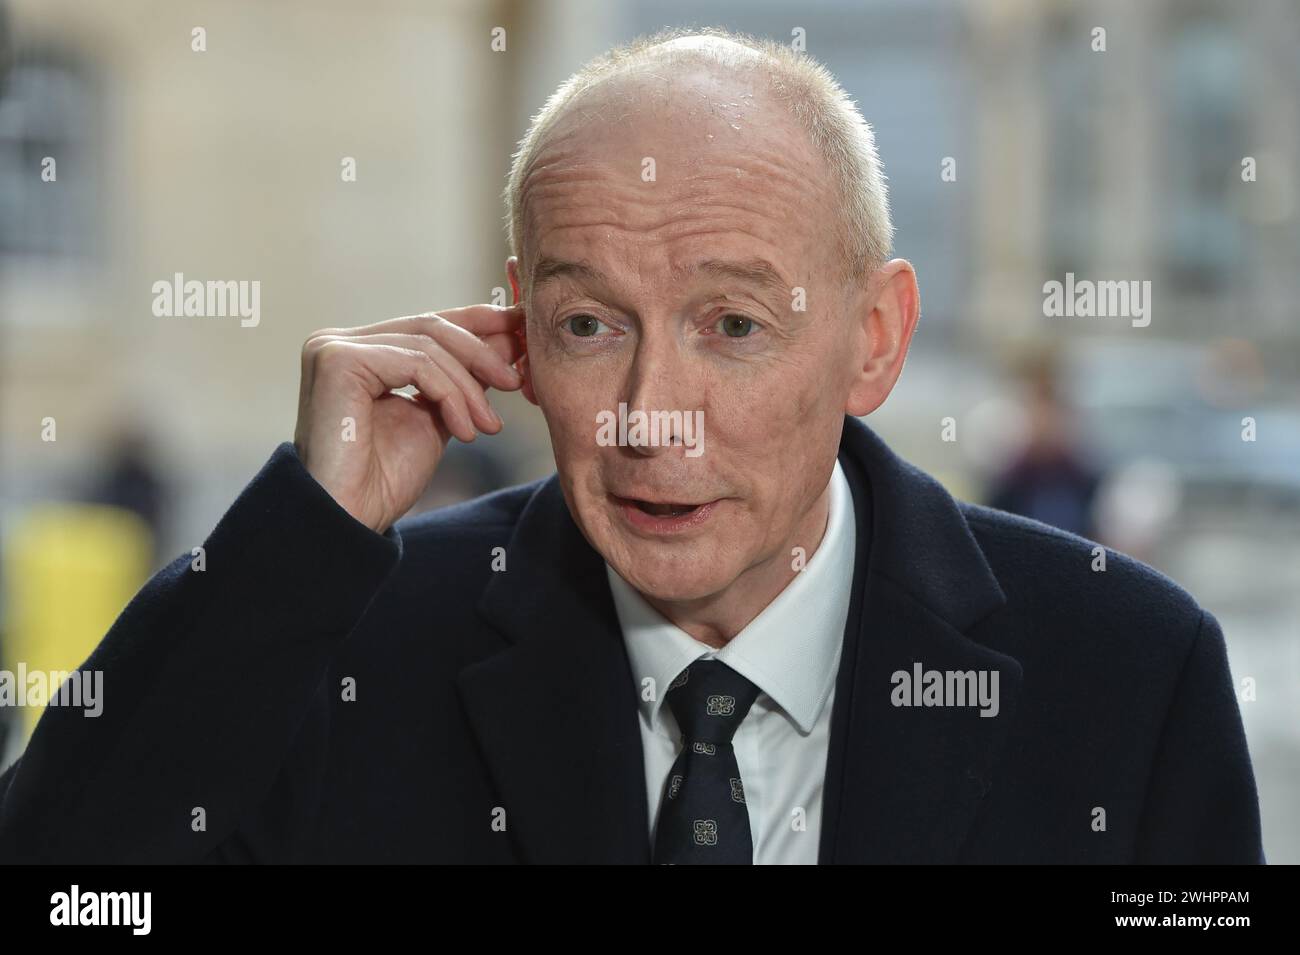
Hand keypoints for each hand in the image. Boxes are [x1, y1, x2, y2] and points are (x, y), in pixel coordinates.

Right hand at [293, 305, 524, 533]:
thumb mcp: (438, 417)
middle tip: (517, 380)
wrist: (350, 518)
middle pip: (430, 327)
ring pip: (428, 345)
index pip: (426, 324)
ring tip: (490, 425)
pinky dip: (450, 395)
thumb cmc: (383, 478)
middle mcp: (340, 342)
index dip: (476, 323)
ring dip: (469, 387)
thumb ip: (462, 379)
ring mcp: (334, 348)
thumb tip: (508, 342)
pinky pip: (416, 364)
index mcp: (360, 351)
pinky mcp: (338, 361)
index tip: (520, 330)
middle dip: (482, 352)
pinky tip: (465, 432)